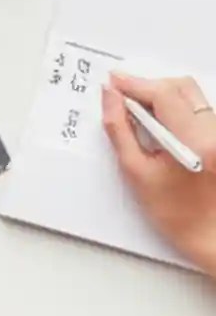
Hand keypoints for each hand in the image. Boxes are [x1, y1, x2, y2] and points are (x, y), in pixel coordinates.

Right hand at [103, 73, 215, 271]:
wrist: (211, 234)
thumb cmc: (174, 211)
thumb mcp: (135, 171)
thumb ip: (120, 130)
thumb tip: (110, 98)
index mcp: (194, 140)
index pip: (163, 94)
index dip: (135, 84)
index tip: (113, 81)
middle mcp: (214, 131)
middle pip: (181, 87)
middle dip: (149, 86)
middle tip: (122, 96)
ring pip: (190, 96)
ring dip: (162, 96)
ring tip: (138, 112)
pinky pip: (198, 109)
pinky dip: (175, 108)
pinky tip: (158, 124)